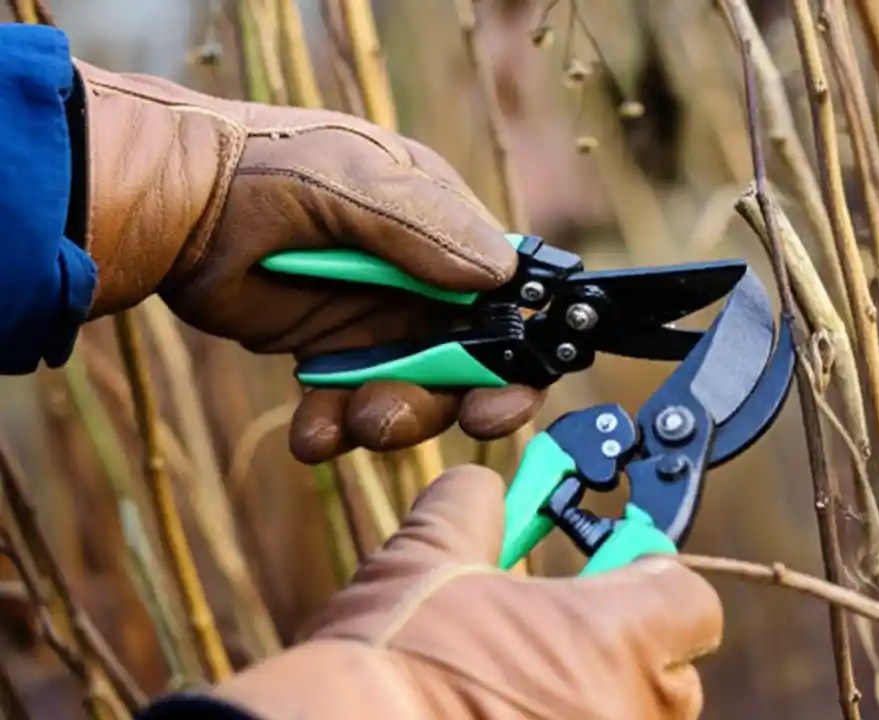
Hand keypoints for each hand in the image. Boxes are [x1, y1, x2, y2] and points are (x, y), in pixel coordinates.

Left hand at [70, 60, 542, 462]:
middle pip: (472, 361)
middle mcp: (423, 279)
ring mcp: (379, 320)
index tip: (506, 394)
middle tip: (441, 421)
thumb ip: (425, 224)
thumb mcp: (350, 180)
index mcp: (447, 228)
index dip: (521, 350)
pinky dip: (337, 426)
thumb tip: (502, 272)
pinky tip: (313, 433)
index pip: (511, 296)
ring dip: (393, 416)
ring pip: (415, 392)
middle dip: (456, 399)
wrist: (175, 207)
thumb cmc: (266, 170)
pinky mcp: (331, 354)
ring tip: (352, 421)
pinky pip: (352, 404)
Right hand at [180, 465, 723, 718]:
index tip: (614, 567)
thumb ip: (470, 511)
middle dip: (627, 650)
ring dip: (592, 698)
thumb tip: (480, 488)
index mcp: (615, 639)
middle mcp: (631, 712)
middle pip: (673, 674)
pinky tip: (501, 717)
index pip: (691, 599)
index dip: (651, 575)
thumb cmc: (390, 660)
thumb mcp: (427, 561)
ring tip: (518, 687)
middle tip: (559, 633)